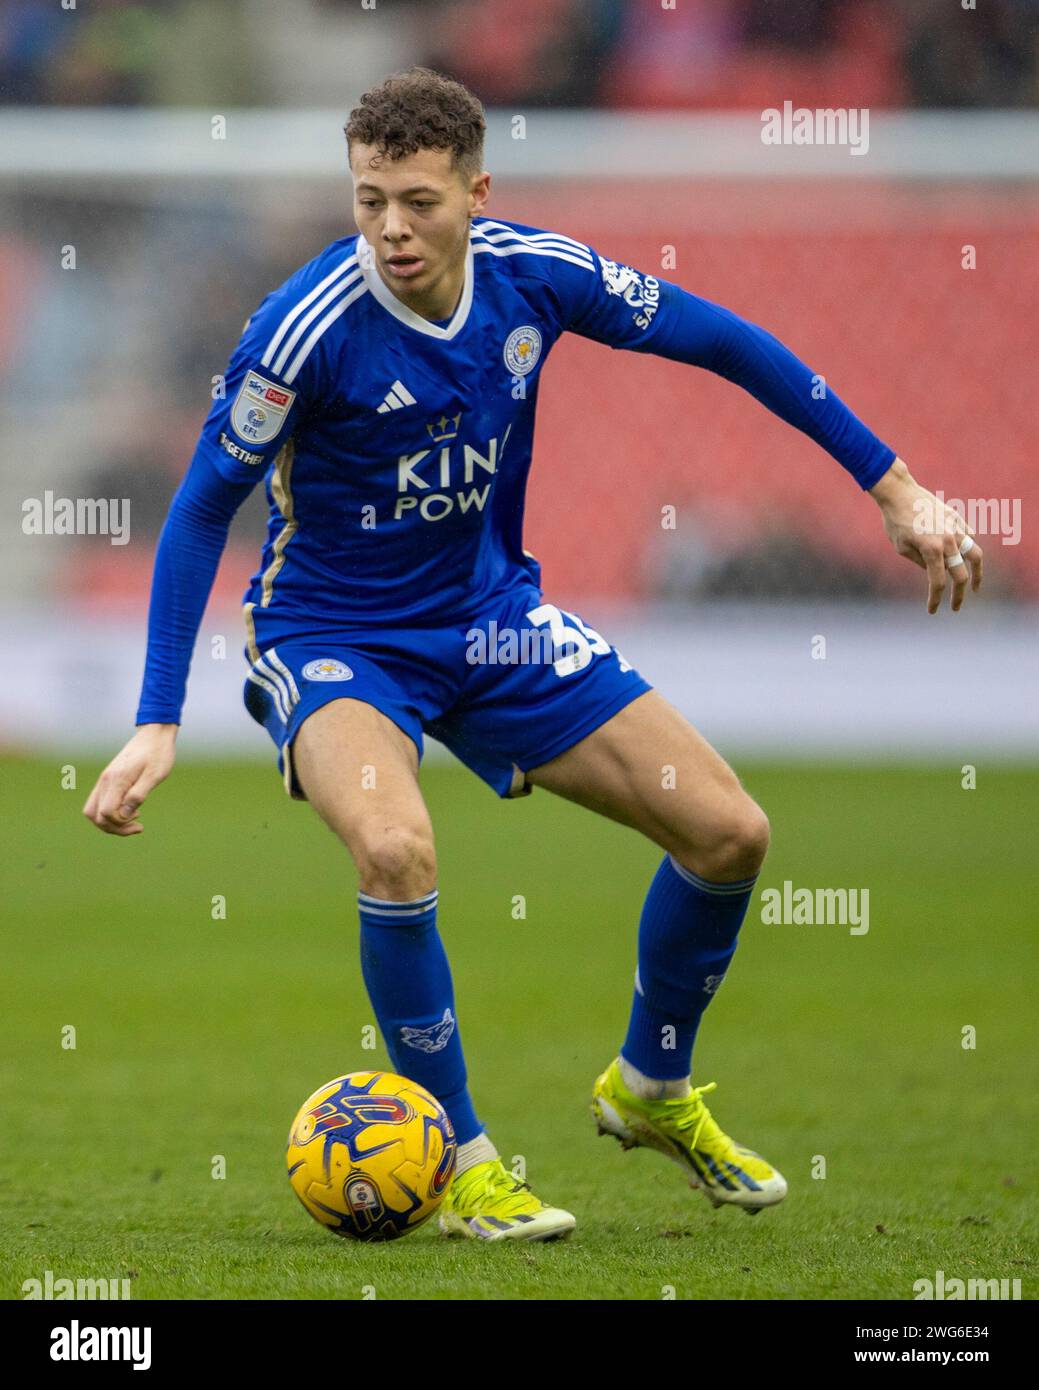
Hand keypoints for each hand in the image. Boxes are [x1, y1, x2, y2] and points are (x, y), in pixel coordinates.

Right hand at [83, 724, 177, 835]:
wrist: (154, 734)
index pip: (106, 813)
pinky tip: (129, 810)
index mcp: (116, 780)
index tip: (140, 818)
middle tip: (138, 826)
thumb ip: (139, 795)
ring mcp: (104, 780)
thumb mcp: (155, 775)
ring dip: (110, 822)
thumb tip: (125, 815)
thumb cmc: (158, 754)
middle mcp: (105, 781)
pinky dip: (110, 813)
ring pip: (93, 811)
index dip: (121, 823)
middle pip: (95, 816)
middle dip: (114, 827)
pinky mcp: (108, 779)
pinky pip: (99, 802)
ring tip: (133, 821)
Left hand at [869, 457, 983, 613]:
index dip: (936, 600)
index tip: (933, 611)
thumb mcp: (902, 548)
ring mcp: (956, 528)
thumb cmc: (895, 521)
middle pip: (960, 575)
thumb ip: (921, 562)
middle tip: (955, 607)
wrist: (899, 492)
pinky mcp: (957, 518)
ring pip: (975, 555)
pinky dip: (969, 549)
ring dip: (977, 573)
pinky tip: (964, 558)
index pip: (938, 582)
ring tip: (975, 586)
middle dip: (958, 595)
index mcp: (932, 550)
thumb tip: (935, 574)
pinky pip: (969, 537)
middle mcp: (948, 540)